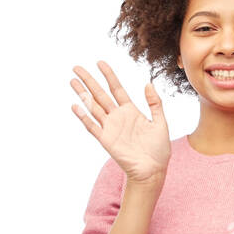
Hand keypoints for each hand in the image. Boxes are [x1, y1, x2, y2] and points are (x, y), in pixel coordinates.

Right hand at [70, 60, 170, 184]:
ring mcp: (111, 128)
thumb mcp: (160, 123)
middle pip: (100, 94)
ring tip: (73, 81)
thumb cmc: (158, 150)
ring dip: (82, 94)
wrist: (152, 171)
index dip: (109, 75)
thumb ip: (155, 104)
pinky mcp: (106, 140)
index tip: (100, 62)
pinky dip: (83, 117)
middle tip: (76, 67)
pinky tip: (75, 106)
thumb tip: (148, 84)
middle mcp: (118, 117)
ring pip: (93, 107)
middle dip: (89, 80)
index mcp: (131, 111)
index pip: (116, 88)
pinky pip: (92, 126)